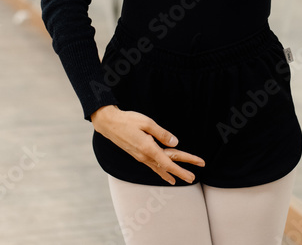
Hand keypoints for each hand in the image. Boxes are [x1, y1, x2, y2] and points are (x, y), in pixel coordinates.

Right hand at [90, 105, 204, 184]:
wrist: (109, 123)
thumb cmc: (128, 120)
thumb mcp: (147, 122)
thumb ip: (162, 133)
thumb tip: (175, 142)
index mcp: (148, 148)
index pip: (169, 163)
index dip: (181, 170)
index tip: (191, 176)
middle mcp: (144, 156)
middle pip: (166, 166)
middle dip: (180, 172)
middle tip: (193, 178)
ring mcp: (140, 157)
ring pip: (158, 168)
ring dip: (170, 174)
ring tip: (177, 181)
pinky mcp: (137, 155)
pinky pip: (151, 165)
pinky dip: (160, 171)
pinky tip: (162, 173)